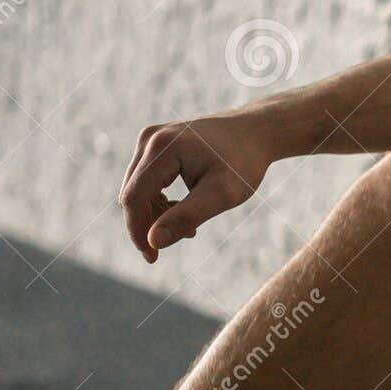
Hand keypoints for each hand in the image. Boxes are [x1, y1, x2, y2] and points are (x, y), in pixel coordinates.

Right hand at [119, 114, 274, 261]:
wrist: (256, 131)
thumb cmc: (244, 162)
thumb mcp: (222, 193)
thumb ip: (187, 216)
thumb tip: (153, 241)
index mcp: (162, 147)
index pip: (134, 198)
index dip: (138, 231)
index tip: (153, 258)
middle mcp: (150, 139)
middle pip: (133, 194)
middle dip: (151, 224)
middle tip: (187, 236)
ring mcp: (151, 139)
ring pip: (139, 190)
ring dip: (158, 214)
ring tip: (192, 227)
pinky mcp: (157, 145)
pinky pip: (148, 181)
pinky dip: (162, 202)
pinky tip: (186, 210)